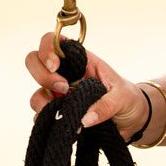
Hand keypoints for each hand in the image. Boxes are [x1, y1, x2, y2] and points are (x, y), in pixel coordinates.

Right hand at [24, 33, 149, 137]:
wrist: (130, 120)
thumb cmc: (126, 98)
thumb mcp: (122, 97)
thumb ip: (105, 105)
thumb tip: (85, 118)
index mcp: (81, 60)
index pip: (54, 42)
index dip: (47, 49)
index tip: (55, 66)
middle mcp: (65, 73)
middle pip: (35, 61)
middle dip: (43, 75)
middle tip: (63, 88)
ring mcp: (59, 93)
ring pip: (36, 91)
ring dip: (42, 101)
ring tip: (63, 111)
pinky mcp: (59, 112)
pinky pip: (41, 115)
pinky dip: (45, 119)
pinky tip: (60, 124)